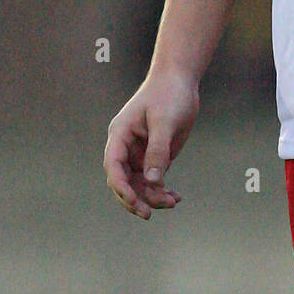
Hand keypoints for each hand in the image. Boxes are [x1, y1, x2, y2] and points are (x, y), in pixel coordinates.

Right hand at [103, 70, 199, 219]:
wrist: (180, 80)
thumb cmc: (169, 94)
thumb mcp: (164, 121)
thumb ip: (158, 150)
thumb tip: (153, 181)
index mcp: (120, 135)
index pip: (113, 167)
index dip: (121, 187)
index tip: (135, 202)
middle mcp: (126, 147)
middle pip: (123, 181)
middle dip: (135, 199)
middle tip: (149, 213)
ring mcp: (140, 153)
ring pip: (139, 184)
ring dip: (152, 197)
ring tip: (172, 202)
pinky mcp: (155, 155)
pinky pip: (153, 179)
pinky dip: (162, 190)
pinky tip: (175, 197)